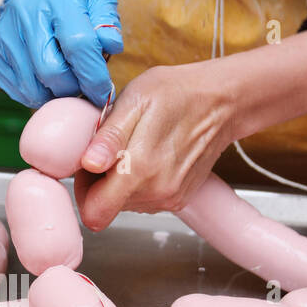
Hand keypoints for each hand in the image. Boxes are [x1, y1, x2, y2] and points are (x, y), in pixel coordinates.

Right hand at [0, 0, 121, 108]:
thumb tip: (110, 47)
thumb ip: (108, 21)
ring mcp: (6, 34)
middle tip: (83, 88)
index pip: (78, 45)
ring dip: (54, 95)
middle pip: (51, 71)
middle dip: (73, 88)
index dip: (93, 75)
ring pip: (32, 86)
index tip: (104, 92)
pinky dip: (35, 94)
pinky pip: (16, 89)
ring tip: (66, 85)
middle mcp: (27, 14)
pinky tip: (46, 83)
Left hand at [75, 32, 306, 229]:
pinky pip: (143, 201)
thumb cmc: (176, 93)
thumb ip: (109, 136)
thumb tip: (88, 163)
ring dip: (120, 181)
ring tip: (135, 147)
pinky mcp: (178, 200)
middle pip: (107, 207)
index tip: (89, 167)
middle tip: (113, 147)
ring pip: (124, 204)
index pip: (94, 212)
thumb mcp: (135, 100)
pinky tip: (150, 156)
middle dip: (101, 181)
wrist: (223, 101)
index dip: (83, 191)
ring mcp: (170, 199)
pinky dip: (139, 183)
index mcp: (140, 171)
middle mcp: (156, 193)